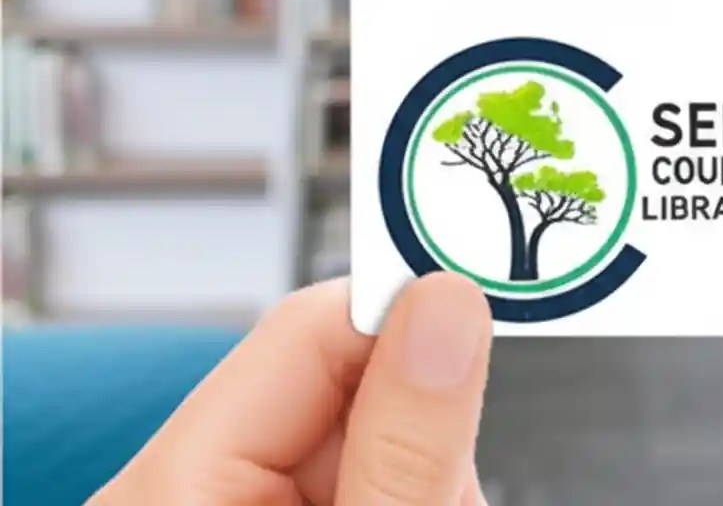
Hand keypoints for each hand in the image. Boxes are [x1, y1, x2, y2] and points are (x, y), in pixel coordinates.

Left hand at [91, 272, 492, 504]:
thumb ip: (402, 444)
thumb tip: (448, 308)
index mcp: (174, 484)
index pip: (305, 329)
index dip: (404, 309)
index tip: (491, 295)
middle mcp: (204, 483)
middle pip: (355, 381)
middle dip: (427, 426)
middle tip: (448, 495)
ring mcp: (247, 501)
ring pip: (383, 431)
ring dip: (430, 473)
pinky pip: (377, 469)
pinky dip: (414, 492)